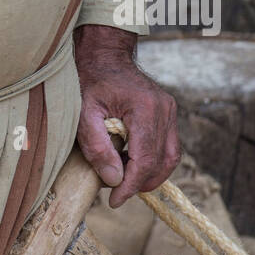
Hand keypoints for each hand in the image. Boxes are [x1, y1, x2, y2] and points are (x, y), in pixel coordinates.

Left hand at [73, 22, 180, 207]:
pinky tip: (131, 164)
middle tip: (115, 191)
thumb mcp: (83, 112)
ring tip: (124, 180)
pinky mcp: (168, 112)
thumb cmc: (90, 79)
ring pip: (169, 157)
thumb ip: (96, 146)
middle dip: (138, 183)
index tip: (114, 200)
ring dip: (149, 175)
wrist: (104, 54)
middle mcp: (165, 109)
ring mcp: (170, 110)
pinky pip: (168, 146)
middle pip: (160, 162)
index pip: (145, 160)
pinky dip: (153, 161)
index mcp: (145, 108)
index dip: (131, 186)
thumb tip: (114, 179)